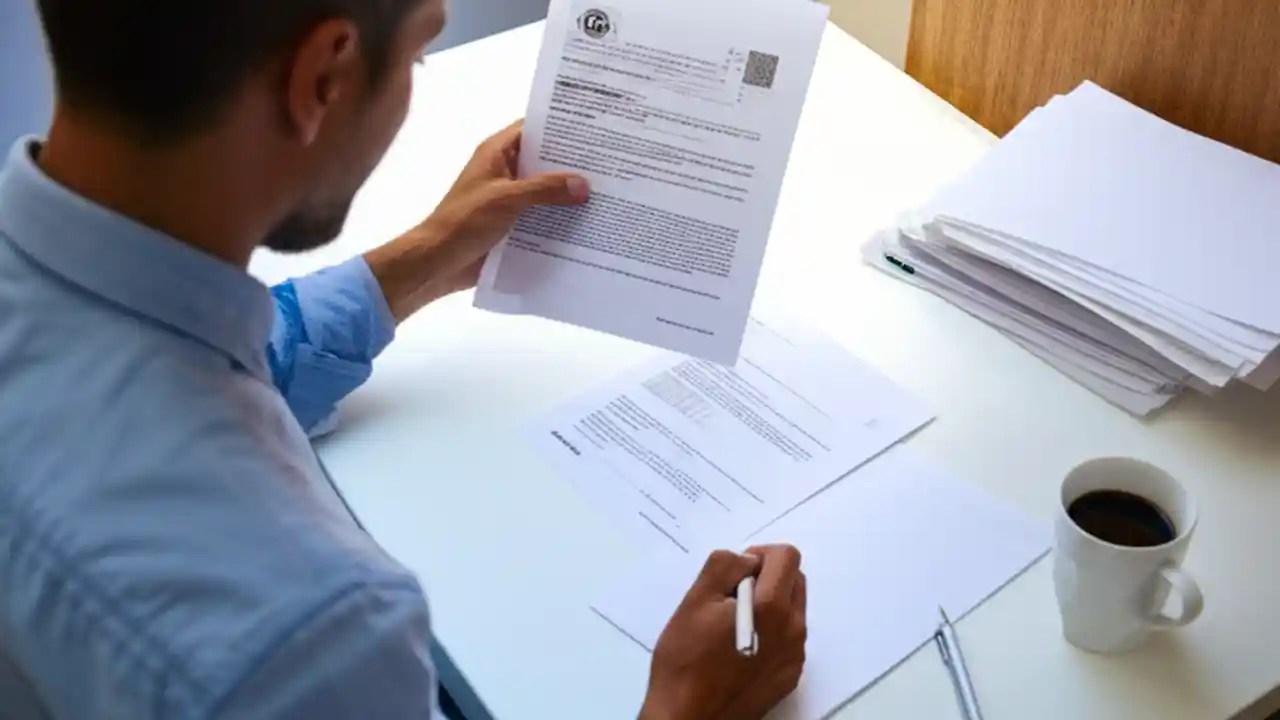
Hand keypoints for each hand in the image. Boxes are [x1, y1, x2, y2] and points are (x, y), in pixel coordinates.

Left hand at [364, 120, 588, 321]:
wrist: (438, 263)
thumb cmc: (465, 222)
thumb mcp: (506, 200)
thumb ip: (545, 189)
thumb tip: (584, 184)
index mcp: (497, 153)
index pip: (532, 129)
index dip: (560, 127)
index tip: (594, 129)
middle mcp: (505, 171)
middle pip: (544, 160)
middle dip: (573, 164)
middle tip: (611, 163)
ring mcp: (510, 198)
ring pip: (546, 190)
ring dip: (569, 194)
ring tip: (609, 193)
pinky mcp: (513, 224)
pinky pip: (542, 216)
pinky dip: (561, 218)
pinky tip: (589, 223)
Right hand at [640, 546, 806, 719]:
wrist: (689, 718)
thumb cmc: (686, 660)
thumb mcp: (695, 601)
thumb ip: (725, 566)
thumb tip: (747, 560)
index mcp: (773, 607)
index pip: (788, 557)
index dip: (760, 554)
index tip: (737, 572)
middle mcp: (793, 630)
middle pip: (795, 581)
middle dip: (767, 577)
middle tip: (731, 596)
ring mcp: (795, 656)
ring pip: (792, 610)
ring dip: (769, 605)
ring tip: (732, 624)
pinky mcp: (789, 676)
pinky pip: (788, 639)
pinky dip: (770, 632)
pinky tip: (740, 648)